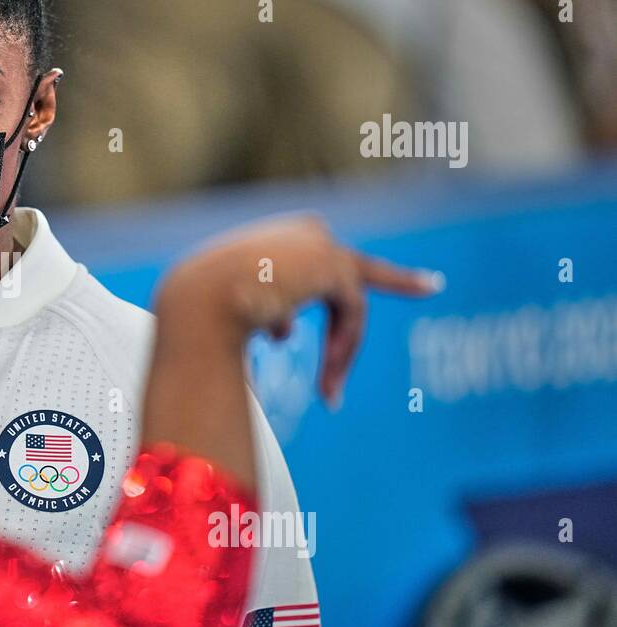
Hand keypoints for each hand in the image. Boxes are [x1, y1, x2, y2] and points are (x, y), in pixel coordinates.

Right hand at [142, 215, 439, 494]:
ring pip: (348, 300)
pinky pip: (351, 314)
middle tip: (431, 285)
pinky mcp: (333, 264)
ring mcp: (317, 243)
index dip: (331, 282)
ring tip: (328, 394)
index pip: (310, 252)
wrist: (196, 300)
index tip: (346, 295)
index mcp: (264, 239)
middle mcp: (295, 232)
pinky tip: (327, 383)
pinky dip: (341, 350)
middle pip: (349, 269)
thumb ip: (260, 317)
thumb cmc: (195, 314)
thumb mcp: (229, 315)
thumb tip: (283, 330)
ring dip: (341, 347)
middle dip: (393, 279)